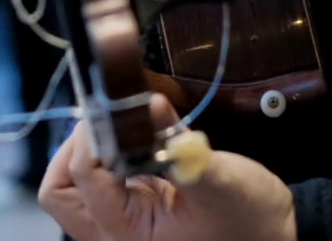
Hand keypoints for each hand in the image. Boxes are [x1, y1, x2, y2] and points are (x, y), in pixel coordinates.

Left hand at [40, 96, 296, 240]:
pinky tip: (138, 134)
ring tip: (122, 126)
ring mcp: (119, 225)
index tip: (115, 105)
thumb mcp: (219, 183)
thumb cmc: (248, 221)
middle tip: (108, 118)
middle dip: (77, 146)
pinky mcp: (130, 212)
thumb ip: (179, 146)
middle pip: (60, 190)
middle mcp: (113, 234)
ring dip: (90, 150)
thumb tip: (147, 104)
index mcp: (126, 234)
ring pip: (74, 186)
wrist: (271, 239)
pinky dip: (109, 154)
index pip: (81, 176)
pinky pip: (99, 182)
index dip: (92, 134)